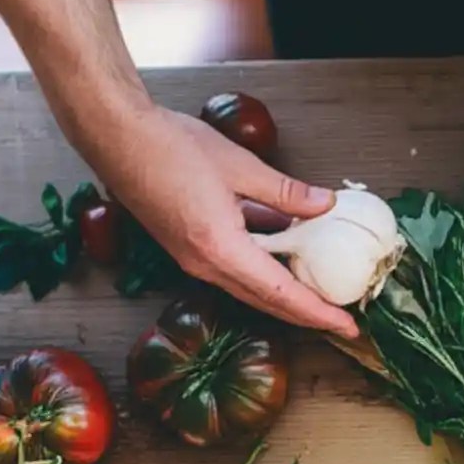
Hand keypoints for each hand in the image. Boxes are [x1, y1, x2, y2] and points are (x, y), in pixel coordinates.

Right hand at [87, 105, 358, 336]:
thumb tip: (325, 206)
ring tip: (323, 296)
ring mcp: (193, 260)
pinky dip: (265, 271)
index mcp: (221, 249)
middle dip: (308, 315)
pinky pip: (235, 270)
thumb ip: (286, 193)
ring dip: (287, 296)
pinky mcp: (188, 248)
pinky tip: (288, 257)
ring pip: (251, 289)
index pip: (281, 294)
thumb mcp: (240, 167)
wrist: (116, 137)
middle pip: (267, 302)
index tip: (347, 326)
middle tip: (343, 322)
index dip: (318, 313)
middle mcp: (205, 266)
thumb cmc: (170, 147)